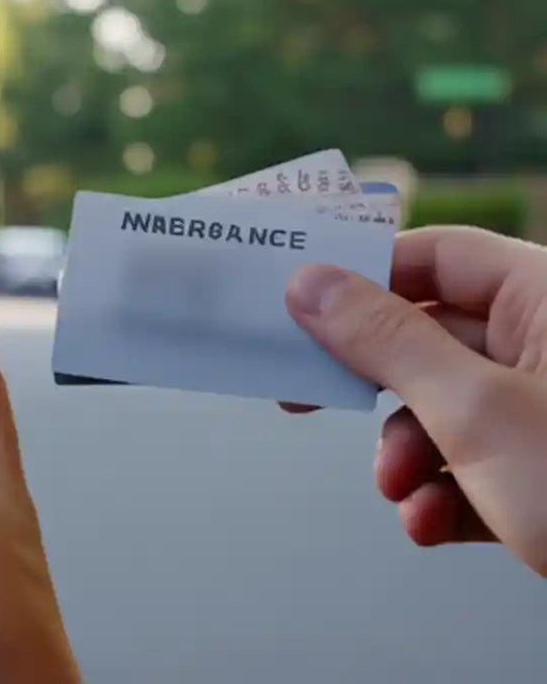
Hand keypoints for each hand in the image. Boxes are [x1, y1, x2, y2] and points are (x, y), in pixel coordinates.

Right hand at [285, 226, 546, 575]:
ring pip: (448, 408)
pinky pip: (479, 461)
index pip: (435, 255)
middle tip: (308, 400)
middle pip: (431, 338)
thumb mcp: (473, 410)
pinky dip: (447, 493)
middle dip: (380, 392)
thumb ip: (383, 342)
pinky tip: (434, 522)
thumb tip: (311, 284)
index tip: (299, 309)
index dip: (361, 279)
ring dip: (409, 456)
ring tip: (405, 493)